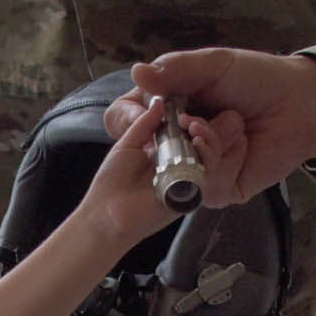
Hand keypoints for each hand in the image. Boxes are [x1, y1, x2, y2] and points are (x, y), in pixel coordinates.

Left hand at [84, 94, 240, 244]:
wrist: (106, 214)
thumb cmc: (112, 182)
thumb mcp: (127, 144)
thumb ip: (144, 124)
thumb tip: (160, 101)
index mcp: (164, 155)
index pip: (186, 134)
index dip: (190, 121)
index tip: (183, 110)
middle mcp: (178, 167)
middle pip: (203, 145)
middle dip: (203, 129)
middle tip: (191, 120)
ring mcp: (185, 181)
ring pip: (210, 158)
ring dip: (208, 140)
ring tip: (196, 128)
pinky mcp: (190, 196)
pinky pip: (207, 175)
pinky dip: (208, 158)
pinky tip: (199, 144)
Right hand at [110, 49, 315, 202]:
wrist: (302, 102)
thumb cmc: (258, 78)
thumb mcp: (213, 65)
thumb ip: (175, 70)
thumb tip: (137, 72)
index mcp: (167, 107)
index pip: (125, 119)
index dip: (129, 119)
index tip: (148, 112)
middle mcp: (176, 140)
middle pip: (142, 153)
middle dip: (170, 135)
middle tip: (192, 119)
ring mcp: (196, 167)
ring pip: (175, 170)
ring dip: (203, 143)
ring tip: (232, 121)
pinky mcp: (219, 189)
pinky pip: (204, 185)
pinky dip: (219, 159)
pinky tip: (239, 139)